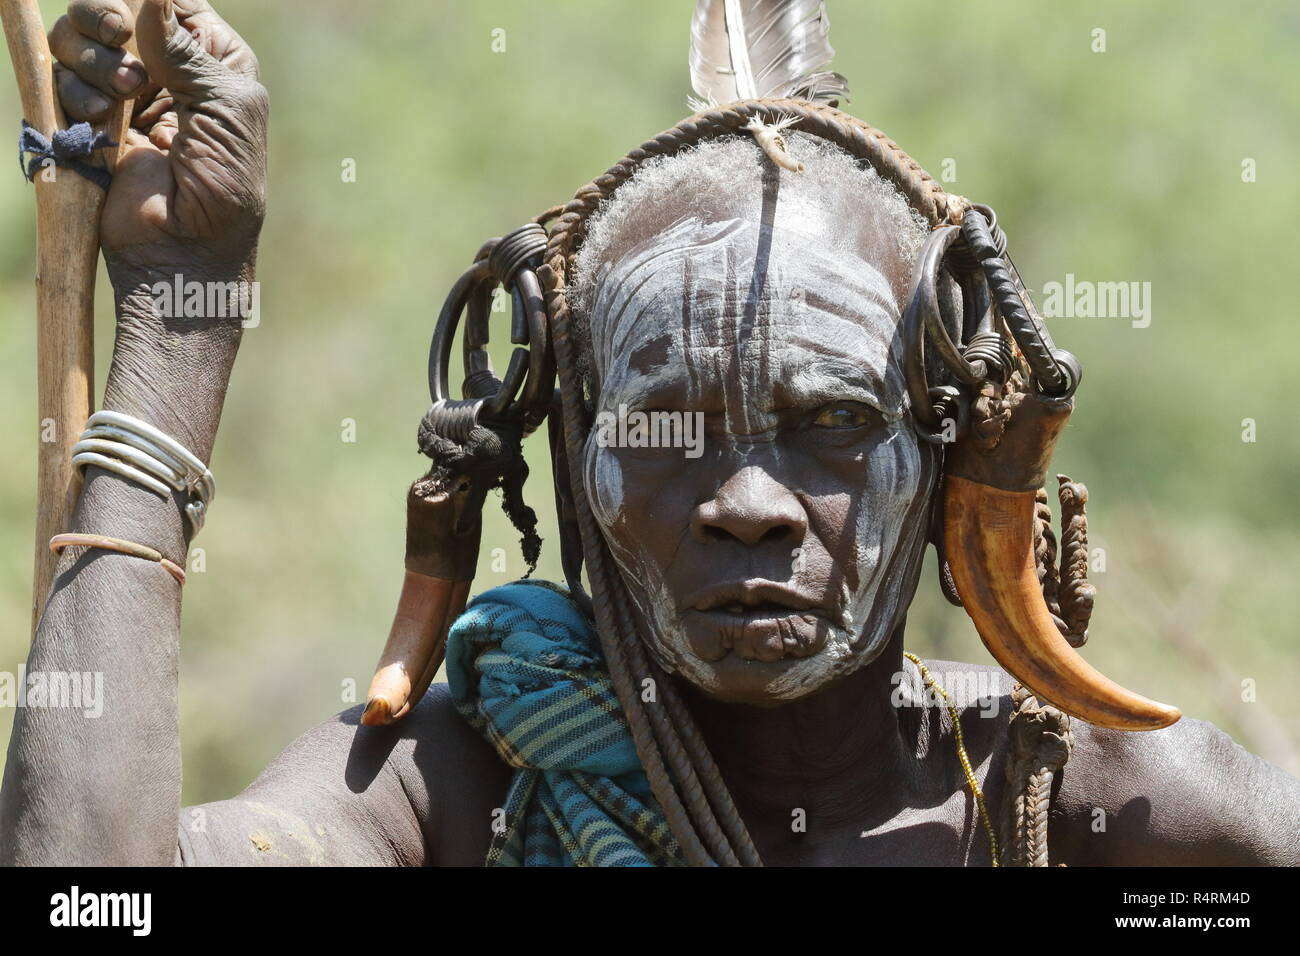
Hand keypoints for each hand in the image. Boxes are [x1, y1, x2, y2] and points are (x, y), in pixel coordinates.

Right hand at [50, 0, 268, 273]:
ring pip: (74, 35)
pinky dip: (74, 91)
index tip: (135, 17)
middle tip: (118, 37)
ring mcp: (119, 92)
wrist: (181, 249)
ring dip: (91, 59)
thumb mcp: (226, 109)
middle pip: (110, 4)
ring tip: (121, 97)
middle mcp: (163, 67)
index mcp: (212, 59)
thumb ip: (189, 48)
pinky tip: (101, 121)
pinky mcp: (84, 119)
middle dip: (104, 15)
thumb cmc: (223, 185)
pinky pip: (57, 77)